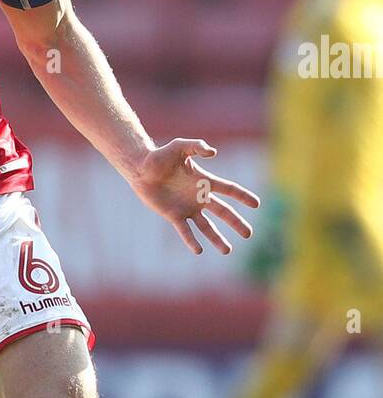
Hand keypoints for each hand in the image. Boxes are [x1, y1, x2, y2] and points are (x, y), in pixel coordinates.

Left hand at [129, 138, 259, 254]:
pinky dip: (191, 240)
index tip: (256, 204)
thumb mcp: (180, 146)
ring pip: (207, 227)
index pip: (228, 190)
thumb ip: (196, 146)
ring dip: (217, 238)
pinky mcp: (174, 215)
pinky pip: (185, 230)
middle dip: (236, 223)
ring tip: (227, 251)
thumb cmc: (160, 156)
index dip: (242, 196)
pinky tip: (199, 250)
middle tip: (249, 234)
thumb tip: (214, 153)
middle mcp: (199, 197)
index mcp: (204, 181)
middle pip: (223, 212)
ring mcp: (187, 208)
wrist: (141, 169)